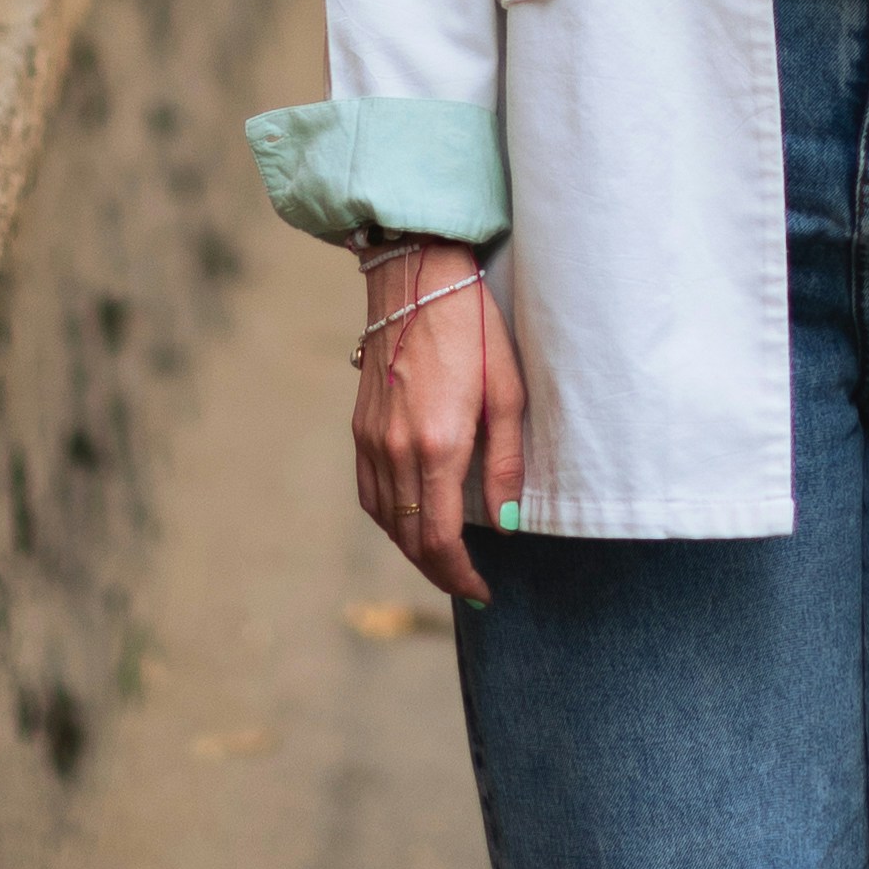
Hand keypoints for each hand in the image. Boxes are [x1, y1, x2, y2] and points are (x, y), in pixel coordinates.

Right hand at [353, 247, 534, 609]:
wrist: (418, 278)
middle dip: (440, 571)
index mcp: (437, 446)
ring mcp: (371, 439)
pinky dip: (388, 518)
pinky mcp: (360, 426)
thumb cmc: (474, 329)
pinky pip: (368, 491)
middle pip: (409, 538)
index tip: (483, 590)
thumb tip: (508, 525)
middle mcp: (396, 450)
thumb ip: (507, 464)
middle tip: (469, 584)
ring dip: (412, 549)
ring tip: (445, 559)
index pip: (441, 539)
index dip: (461, 575)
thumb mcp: (508, 393)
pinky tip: (410, 518)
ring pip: (384, 520)